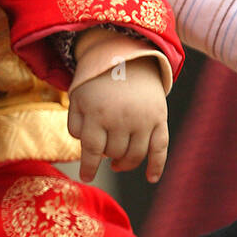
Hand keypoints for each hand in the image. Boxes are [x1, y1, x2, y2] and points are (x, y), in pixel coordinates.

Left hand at [67, 56, 168, 183]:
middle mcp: (121, 118)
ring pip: (135, 155)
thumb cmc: (97, 82)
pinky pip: (161, 148)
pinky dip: (157, 166)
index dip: (88, 167)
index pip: (91, 150)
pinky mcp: (160, 119)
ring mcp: (143, 119)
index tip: (86, 177)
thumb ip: (76, 125)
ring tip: (117, 163)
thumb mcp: (77, 98)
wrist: (127, 57)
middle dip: (106, 155)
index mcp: (97, 113)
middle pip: (113, 153)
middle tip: (103, 149)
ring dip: (125, 163)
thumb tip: (87, 152)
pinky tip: (150, 178)